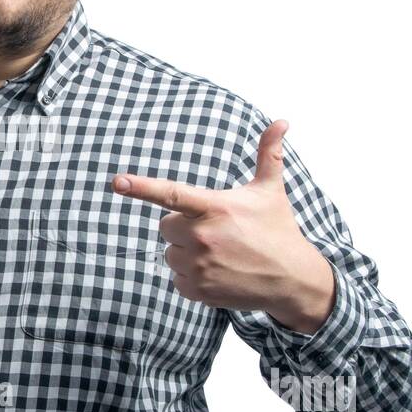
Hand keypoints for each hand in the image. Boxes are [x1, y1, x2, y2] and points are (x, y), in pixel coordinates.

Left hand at [111, 118, 334, 331]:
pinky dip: (191, 277)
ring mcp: (199, 265)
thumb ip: (268, 154)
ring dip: (187, 253)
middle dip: (184, 227)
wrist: (293, 279)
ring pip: (170, 253)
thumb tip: (281, 121)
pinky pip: (176, 279)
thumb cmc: (278, 229)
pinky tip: (217, 273)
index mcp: (216, 207)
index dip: (142, 187)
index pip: (172, 194)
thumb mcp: (271, 191)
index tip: (118, 182)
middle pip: (167, 225)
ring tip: (219, 254)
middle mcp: (203, 236)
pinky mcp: (199, 290)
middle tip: (216, 232)